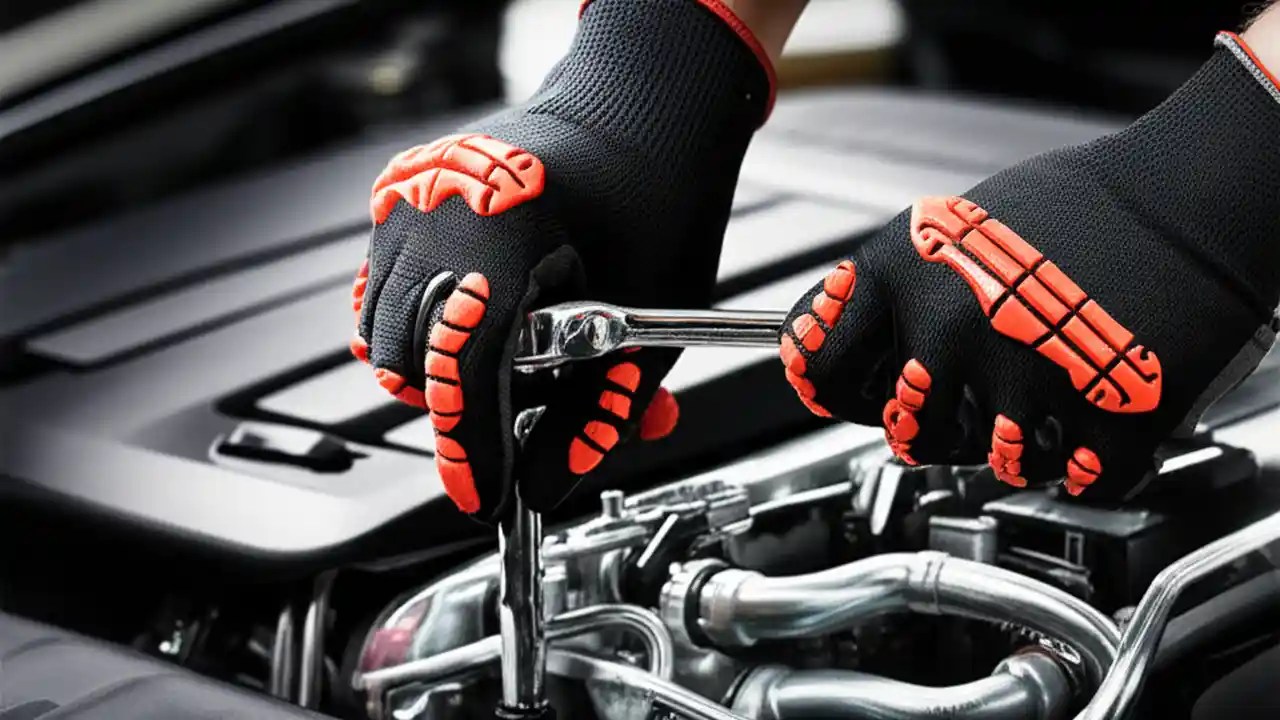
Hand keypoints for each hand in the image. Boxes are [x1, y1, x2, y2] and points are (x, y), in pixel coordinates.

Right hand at [351, 0, 773, 517]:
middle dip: (463, 411)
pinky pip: (386, 291)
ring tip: (516, 365)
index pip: (463, 374)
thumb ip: (596, 410)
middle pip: (410, 364)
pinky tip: (484, 327)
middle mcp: (436, 210)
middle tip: (525, 423)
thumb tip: (547, 481)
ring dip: (439, 373)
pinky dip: (424, 328)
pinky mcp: (405, 199)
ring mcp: (411, 199)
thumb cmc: (661, 190)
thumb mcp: (649, 317)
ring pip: (387, 333)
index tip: (483, 496)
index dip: (472, 450)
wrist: (642, 107)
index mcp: (500, 231)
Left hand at [781, 33, 1279, 497]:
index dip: (834, 391)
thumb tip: (839, 333)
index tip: (850, 396)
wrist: (1191, 194)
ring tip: (1051, 389)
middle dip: (939, 427)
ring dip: (1020, 442)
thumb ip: (894, 289)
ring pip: (995, 464)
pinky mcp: (1098, 419)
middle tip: (974, 396)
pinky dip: (1087, 457)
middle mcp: (949, 330)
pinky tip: (1097, 408)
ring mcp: (1023, 380)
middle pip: (908, 435)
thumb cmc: (1081, 201)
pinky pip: (1075, 478)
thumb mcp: (953, 227)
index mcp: (903, 276)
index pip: (822, 370)